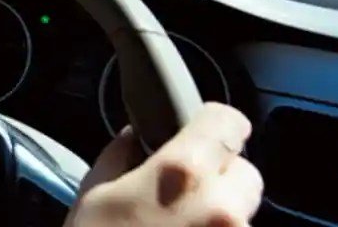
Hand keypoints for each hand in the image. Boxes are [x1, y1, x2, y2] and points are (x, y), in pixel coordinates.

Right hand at [66, 103, 262, 226]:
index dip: (214, 125)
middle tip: (182, 202)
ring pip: (243, 220)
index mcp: (181, 173)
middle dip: (220, 182)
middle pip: (245, 175)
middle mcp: (221, 208)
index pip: (228, 121)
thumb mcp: (92, 194)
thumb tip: (140, 137)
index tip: (205, 132)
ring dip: (219, 223)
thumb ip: (124, 155)